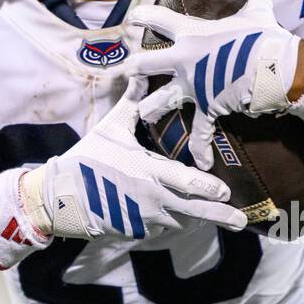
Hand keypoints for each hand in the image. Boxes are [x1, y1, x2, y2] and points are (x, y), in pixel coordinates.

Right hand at [19, 79, 246, 239]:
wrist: (62, 196)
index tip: (226, 191)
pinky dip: (170, 221)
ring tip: (217, 217)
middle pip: (193, 211)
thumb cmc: (89, 157)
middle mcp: (150, 197)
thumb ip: (132, 102)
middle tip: (241, 219)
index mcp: (147, 170)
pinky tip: (176, 216)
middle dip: (220, 215)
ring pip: (180, 220)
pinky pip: (161, 228)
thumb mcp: (111, 127)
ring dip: (195, 217)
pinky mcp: (136, 230)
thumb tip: (139, 72)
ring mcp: (144, 218)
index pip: (184, 182)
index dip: (207, 188)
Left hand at [127, 0, 301, 169]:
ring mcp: (193, 85)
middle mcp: (185, 59)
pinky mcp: (208, 106)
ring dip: (150, 108)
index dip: (143, 17)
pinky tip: (201, 163)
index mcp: (192, 33)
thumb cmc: (263, 36)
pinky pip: (201, 132)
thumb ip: (254, 4)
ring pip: (160, 100)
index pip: (159, 20)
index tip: (133, 18)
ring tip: (143, 113)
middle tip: (129, 70)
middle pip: (145, 64)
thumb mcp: (258, 13)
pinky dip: (201, 149)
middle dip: (134, 68)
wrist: (275, 66)